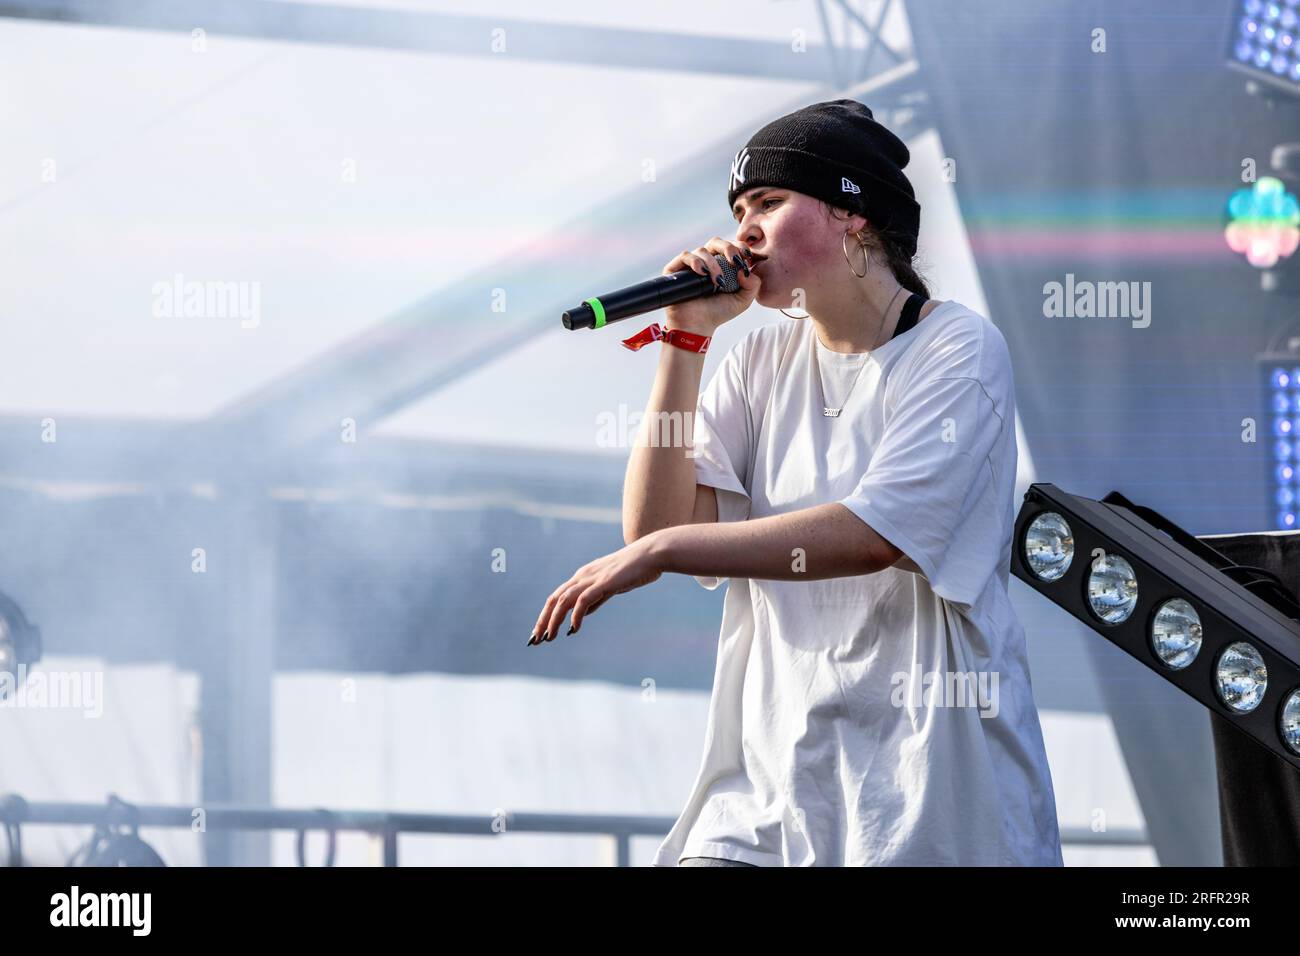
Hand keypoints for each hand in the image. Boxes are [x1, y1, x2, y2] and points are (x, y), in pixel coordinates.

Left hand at [528, 535, 664, 643]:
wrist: (652, 554)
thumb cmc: (634, 570)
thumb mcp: (610, 587)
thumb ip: (595, 599)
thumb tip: (581, 614)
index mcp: (583, 576)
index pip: (558, 596)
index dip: (546, 615)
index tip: (540, 632)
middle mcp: (583, 575)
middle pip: (554, 599)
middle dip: (543, 620)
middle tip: (535, 640)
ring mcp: (593, 578)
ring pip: (564, 600)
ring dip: (554, 620)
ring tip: (548, 638)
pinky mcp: (604, 582)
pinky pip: (583, 600)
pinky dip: (575, 615)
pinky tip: (573, 629)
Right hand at [660, 238, 760, 333]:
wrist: (697, 326)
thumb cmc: (718, 313)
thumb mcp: (743, 300)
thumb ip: (753, 285)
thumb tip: (746, 269)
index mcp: (722, 265)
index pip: (731, 247)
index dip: (739, 247)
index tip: (747, 256)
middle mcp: (705, 262)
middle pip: (716, 242)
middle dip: (728, 248)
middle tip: (734, 261)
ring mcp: (690, 265)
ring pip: (702, 250)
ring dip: (712, 263)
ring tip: (716, 281)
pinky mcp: (675, 269)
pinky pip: (685, 256)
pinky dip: (695, 261)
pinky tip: (701, 273)